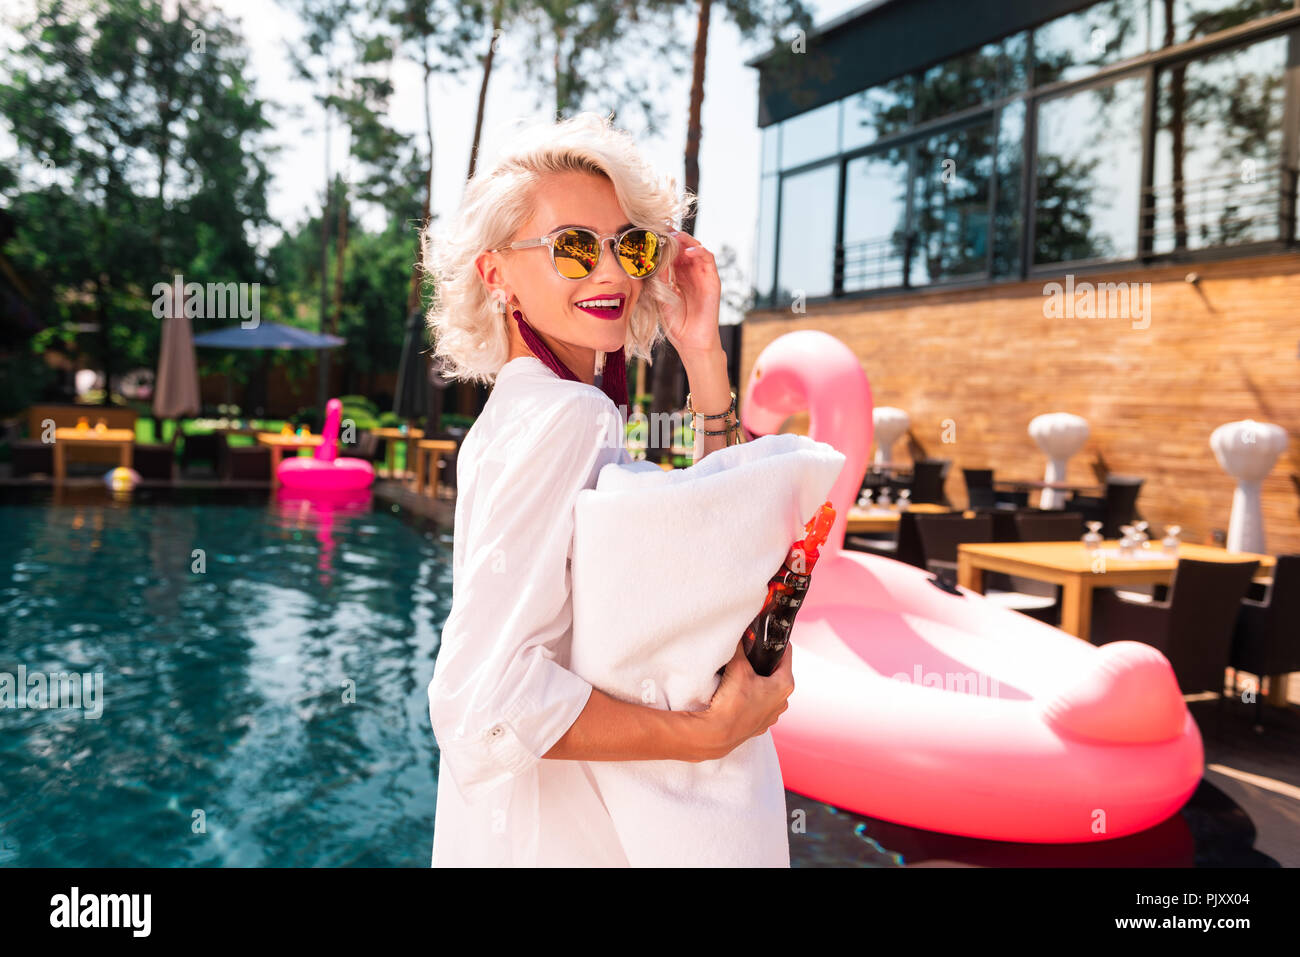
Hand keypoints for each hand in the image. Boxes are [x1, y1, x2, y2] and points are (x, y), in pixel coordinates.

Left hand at [659, 230, 721, 357]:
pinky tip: (688, 251)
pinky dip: (699, 251)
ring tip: (674, 237)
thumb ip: (659, 278)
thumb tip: (653, 257)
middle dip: (673, 237)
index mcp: (676, 276)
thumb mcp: (661, 297)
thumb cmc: (676, 323)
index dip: (662, 242)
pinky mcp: (712, 279)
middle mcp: (689, 272)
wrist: (691, 342)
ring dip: (685, 240)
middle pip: (682, 246)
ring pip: (695, 248)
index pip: (670, 252)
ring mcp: (701, 275)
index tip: (650, 233)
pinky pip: (708, 259)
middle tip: (661, 229)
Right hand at [692, 638, 794, 760]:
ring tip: (741, 676)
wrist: (718, 733)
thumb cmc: (732, 702)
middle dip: (764, 662)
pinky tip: (738, 695)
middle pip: (777, 672)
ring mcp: (772, 715)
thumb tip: (741, 631)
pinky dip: (752, 698)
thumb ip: (741, 645)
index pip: (786, 654)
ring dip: (758, 681)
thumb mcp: (737, 666)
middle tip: (750, 654)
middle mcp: (783, 701)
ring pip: (768, 690)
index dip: (775, 643)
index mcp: (784, 685)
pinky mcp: (760, 724)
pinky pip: (759, 705)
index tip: (765, 636)